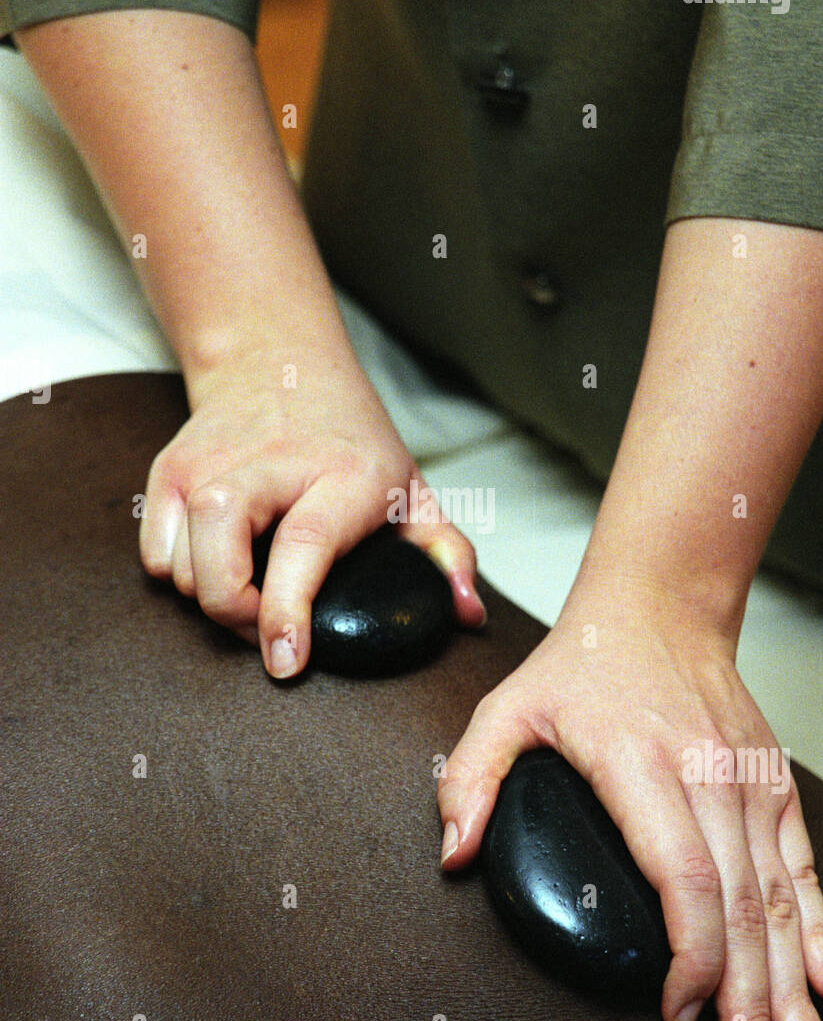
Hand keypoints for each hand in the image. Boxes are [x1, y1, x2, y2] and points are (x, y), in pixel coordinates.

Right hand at [139, 340, 485, 672]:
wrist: (275, 361)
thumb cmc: (348, 438)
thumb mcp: (409, 488)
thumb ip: (447, 554)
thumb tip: (469, 615)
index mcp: (343, 473)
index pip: (304, 546)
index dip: (287, 610)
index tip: (285, 659)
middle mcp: (268, 465)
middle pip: (219, 564)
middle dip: (236, 616)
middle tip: (270, 628)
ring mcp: (208, 465)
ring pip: (181, 569)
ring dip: (212, 597)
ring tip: (252, 588)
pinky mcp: (168, 471)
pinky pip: (155, 557)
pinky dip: (181, 575)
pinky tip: (221, 558)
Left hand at [437, 571, 822, 1020]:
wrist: (661, 606)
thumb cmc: (586, 662)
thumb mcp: (509, 707)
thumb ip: (471, 777)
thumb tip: (450, 852)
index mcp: (643, 765)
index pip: (683, 874)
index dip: (690, 954)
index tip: (680, 1011)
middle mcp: (708, 777)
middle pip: (740, 905)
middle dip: (751, 1000)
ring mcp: (748, 782)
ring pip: (779, 898)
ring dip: (790, 982)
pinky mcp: (772, 784)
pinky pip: (800, 867)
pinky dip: (814, 928)